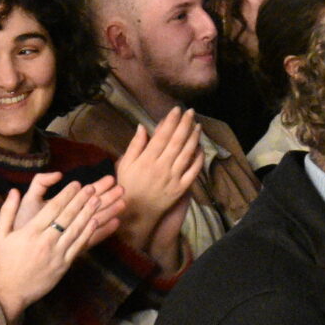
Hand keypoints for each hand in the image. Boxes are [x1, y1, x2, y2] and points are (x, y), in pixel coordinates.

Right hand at [0, 173, 124, 322]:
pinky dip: (87, 233)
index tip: (76, 184)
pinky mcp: (63, 265)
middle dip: (80, 200)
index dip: (66, 194)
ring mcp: (56, 254)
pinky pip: (78, 246)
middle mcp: (45, 241)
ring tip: (97, 200)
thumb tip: (14, 190)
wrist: (10, 292)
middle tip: (91, 188)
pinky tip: (94, 222)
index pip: (53, 208)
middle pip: (67, 216)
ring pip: (76, 229)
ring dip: (88, 213)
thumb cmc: (4, 263)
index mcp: (30, 231)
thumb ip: (7, 211)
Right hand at [113, 108, 204, 251]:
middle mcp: (162, 167)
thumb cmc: (128, 187)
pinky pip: (193, 171)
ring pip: (187, 153)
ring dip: (194, 137)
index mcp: (147, 160)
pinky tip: (200, 148)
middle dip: (185, 124)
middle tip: (191, 111)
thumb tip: (142, 126)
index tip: (176, 110)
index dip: (170, 121)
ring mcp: (174, 178)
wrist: (136, 215)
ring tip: (198, 125)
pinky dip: (198, 158)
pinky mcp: (181, 188)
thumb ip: (134, 146)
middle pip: (177, 141)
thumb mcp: (125, 165)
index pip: (162, 135)